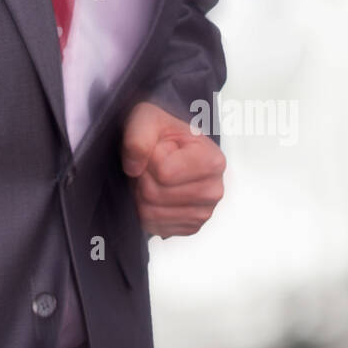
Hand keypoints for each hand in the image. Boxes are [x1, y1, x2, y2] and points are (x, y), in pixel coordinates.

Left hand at [120, 100, 225, 238]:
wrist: (168, 147)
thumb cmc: (163, 132)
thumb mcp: (148, 119)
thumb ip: (138, 137)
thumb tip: (133, 168)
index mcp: (213, 161)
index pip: (164, 172)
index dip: (150, 158)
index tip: (158, 148)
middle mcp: (214, 191)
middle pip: (154, 194)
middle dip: (142, 177)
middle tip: (150, 164)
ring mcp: (203, 213)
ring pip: (150, 213)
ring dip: (140, 194)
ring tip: (152, 177)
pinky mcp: (189, 228)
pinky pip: (153, 226)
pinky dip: (145, 210)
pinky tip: (156, 193)